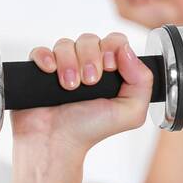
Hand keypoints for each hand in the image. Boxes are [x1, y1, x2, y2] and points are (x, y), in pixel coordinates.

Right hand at [12, 33, 152, 149]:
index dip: (112, 49)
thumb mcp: (131, 112)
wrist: (56, 142)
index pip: (115, 42)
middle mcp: (88, 66)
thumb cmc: (91, 130)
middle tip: (89, 82)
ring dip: (69, 63)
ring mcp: (63, 66)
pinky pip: (41, 50)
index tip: (109, 69)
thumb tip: (128, 52)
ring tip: (70, 87)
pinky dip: (45, 57)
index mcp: (111, 72)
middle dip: (91, 58)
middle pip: (90, 40)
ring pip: (66, 44)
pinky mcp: (39, 70)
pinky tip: (50, 72)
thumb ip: (142, 82)